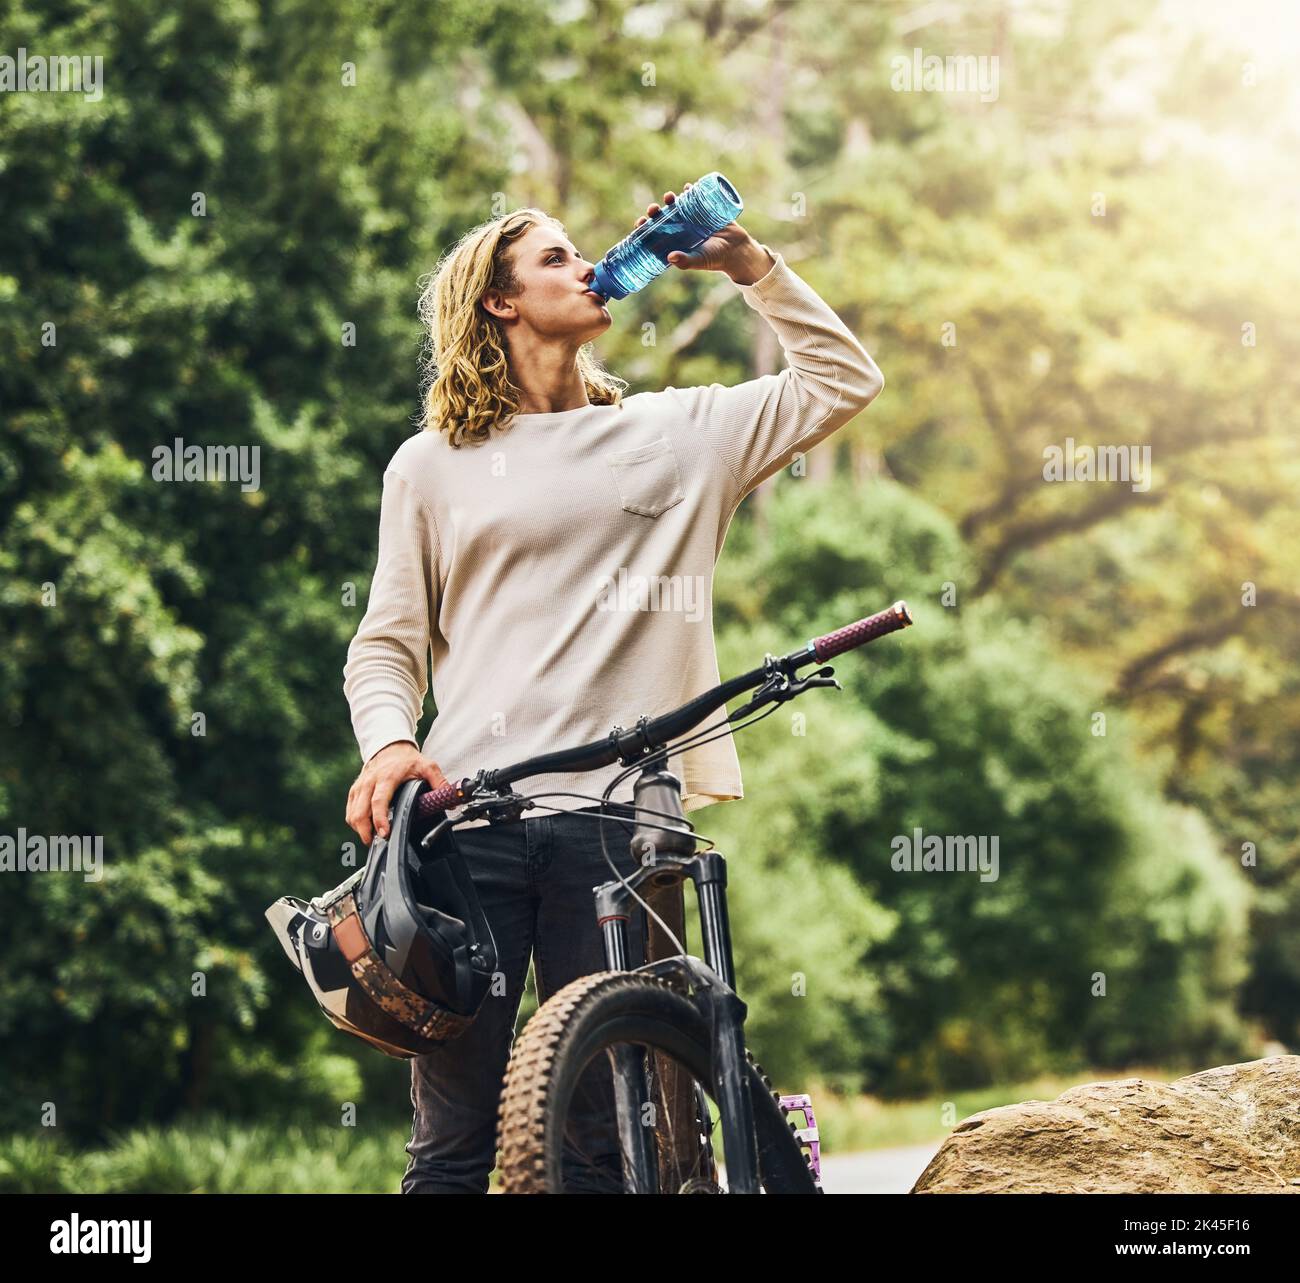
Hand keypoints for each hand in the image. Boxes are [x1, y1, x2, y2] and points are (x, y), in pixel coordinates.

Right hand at [346, 741, 450, 845]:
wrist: (390, 747)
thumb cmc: (408, 760)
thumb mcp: (428, 766)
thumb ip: (439, 782)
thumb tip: (451, 801)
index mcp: (387, 777)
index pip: (378, 801)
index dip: (379, 819)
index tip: (384, 834)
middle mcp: (370, 782)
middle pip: (360, 811)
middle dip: (365, 831)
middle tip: (376, 843)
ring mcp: (360, 786)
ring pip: (352, 813)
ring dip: (359, 829)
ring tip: (372, 839)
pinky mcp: (354, 790)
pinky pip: (349, 811)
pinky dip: (355, 823)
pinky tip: (365, 829)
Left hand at [634, 182, 770, 281]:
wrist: (736, 249)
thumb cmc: (715, 259)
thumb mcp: (699, 260)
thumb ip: (685, 261)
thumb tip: (670, 257)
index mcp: (674, 241)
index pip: (654, 233)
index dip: (644, 227)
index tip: (640, 223)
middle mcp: (680, 228)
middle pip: (662, 217)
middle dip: (655, 211)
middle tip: (654, 209)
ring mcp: (691, 217)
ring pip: (676, 205)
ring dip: (669, 199)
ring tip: (669, 197)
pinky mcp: (705, 208)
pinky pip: (695, 196)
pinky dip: (690, 190)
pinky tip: (687, 187)